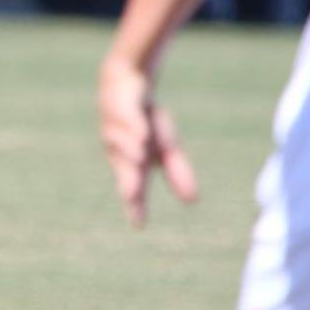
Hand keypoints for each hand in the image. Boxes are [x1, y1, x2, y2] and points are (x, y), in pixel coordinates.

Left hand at [98, 56, 198, 227]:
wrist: (128, 84)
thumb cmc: (144, 121)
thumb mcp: (165, 147)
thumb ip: (176, 172)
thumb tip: (192, 202)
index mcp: (131, 162)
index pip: (134, 188)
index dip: (136, 204)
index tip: (139, 224)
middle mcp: (120, 148)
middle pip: (125, 169)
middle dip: (129, 183)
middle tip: (132, 198)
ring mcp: (117, 127)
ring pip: (121, 142)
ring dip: (129, 152)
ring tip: (139, 161)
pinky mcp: (120, 104)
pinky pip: (126, 117)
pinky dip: (133, 126)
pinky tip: (141, 134)